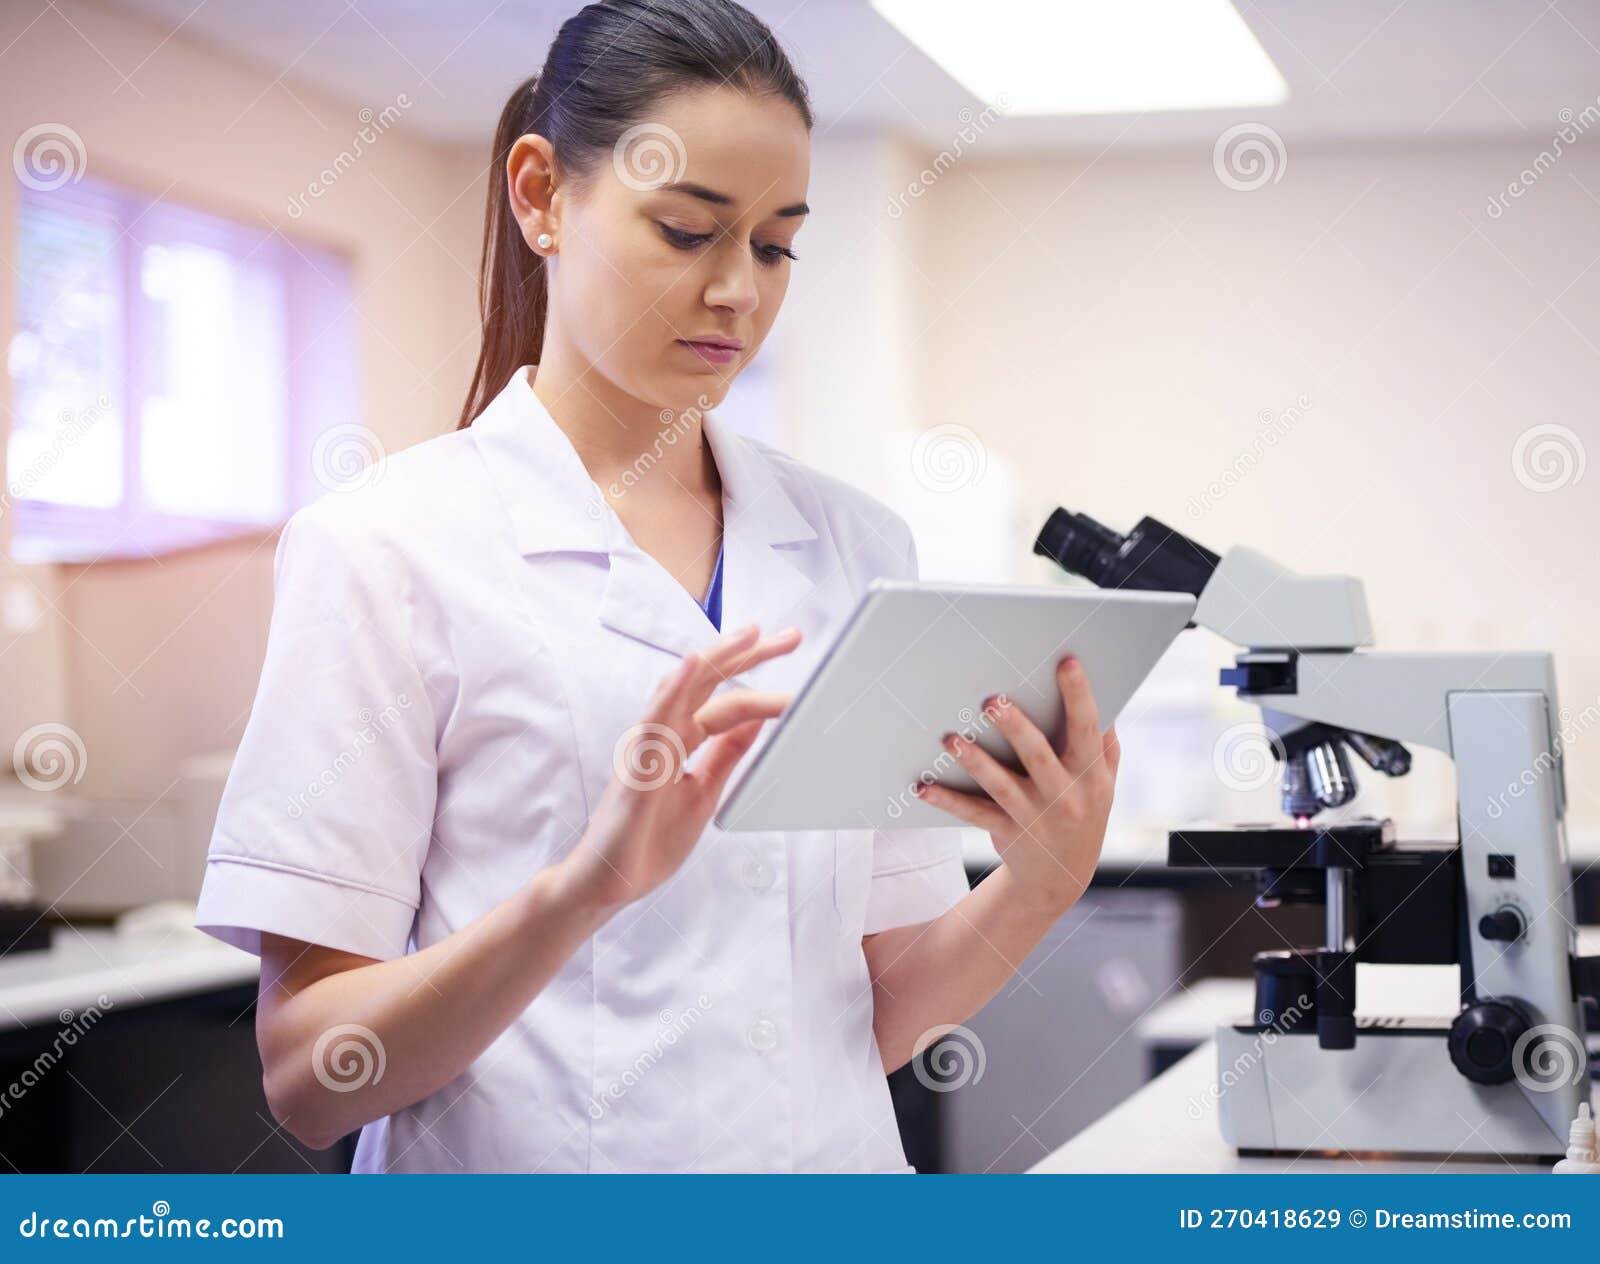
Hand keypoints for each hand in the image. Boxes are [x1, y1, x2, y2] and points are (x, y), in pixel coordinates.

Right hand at [555, 621, 801, 912]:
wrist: (609, 884)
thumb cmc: (649, 840)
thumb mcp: (705, 792)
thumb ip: (725, 754)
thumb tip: (756, 721)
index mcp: (681, 740)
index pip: (728, 701)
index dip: (764, 686)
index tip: (798, 678)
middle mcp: (664, 733)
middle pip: (709, 682)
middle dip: (749, 655)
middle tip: (792, 636)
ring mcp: (648, 746)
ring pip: (682, 688)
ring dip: (716, 658)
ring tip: (749, 634)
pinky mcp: (636, 766)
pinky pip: (654, 720)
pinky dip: (674, 689)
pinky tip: (693, 664)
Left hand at [912, 655, 1119, 917]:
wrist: (1060, 879)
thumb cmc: (1082, 813)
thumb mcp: (1104, 784)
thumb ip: (1103, 745)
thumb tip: (1103, 698)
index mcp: (1091, 776)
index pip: (1087, 730)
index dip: (1079, 695)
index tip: (1066, 662)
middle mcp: (1065, 797)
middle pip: (1038, 756)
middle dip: (1016, 727)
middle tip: (992, 700)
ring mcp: (1034, 817)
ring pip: (1000, 785)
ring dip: (974, 761)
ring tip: (950, 738)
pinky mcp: (1007, 832)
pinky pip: (973, 813)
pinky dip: (946, 800)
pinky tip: (922, 785)